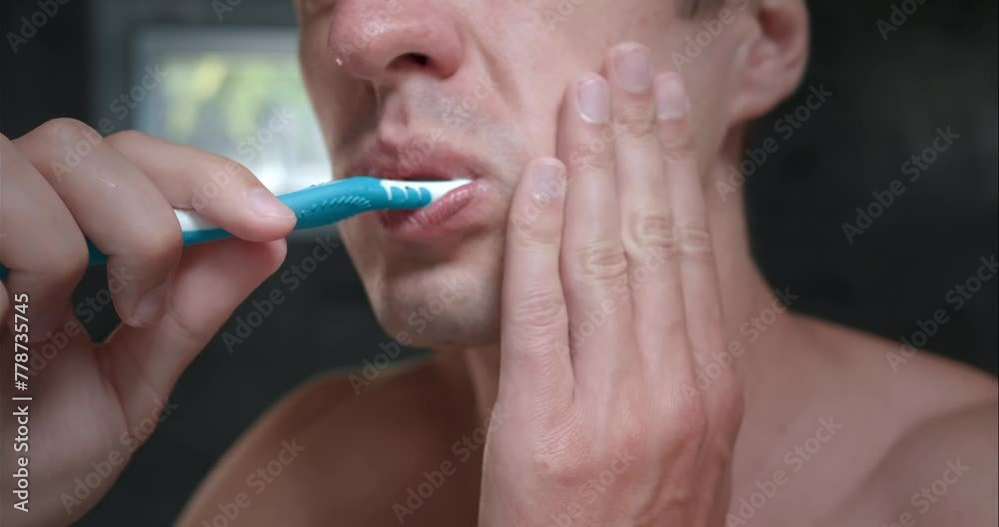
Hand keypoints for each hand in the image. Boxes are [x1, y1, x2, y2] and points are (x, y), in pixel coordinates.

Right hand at [0, 120, 293, 525]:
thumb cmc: (26, 458)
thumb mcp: (129, 384)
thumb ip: (193, 312)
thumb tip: (268, 245)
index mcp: (60, 236)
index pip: (136, 159)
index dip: (209, 177)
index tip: (274, 221)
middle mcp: (8, 216)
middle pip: (83, 146)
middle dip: (145, 225)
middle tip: (146, 307)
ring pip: (29, 167)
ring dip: (65, 249)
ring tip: (49, 325)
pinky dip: (19, 267)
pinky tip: (6, 325)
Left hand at [480, 43, 743, 524]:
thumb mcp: (669, 445)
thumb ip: (651, 365)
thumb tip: (616, 282)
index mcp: (708, 387)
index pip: (693, 252)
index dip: (678, 171)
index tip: (666, 109)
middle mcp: (675, 386)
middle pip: (657, 236)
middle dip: (641, 142)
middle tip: (629, 68)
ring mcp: (617, 405)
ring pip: (608, 257)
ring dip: (596, 165)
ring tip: (589, 96)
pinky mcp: (550, 427)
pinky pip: (545, 310)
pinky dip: (544, 236)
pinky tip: (543, 178)